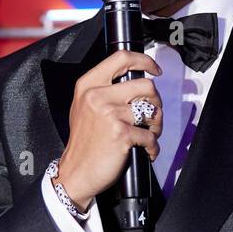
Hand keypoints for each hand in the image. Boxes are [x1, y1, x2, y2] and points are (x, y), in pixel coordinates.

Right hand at [53, 50, 163, 208]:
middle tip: (152, 117)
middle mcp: (97, 95)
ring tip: (147, 135)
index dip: (145, 61)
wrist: (75, 173)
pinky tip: (146, 152)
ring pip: (153, 111)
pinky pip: (150, 136)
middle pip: (147, 86)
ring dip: (156, 126)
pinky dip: (153, 147)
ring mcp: (109, 114)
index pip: (122, 58)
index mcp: (88, 85)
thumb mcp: (84, 107)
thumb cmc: (84, 143)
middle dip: (157, 103)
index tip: (156, 70)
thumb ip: (105, 91)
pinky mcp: (121, 134)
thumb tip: (135, 82)